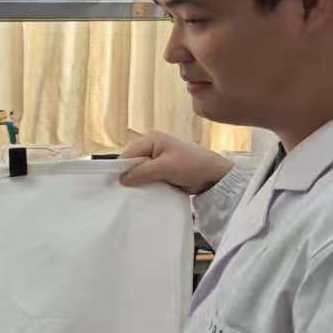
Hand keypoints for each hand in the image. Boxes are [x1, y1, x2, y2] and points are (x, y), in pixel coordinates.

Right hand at [120, 131, 234, 195]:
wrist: (216, 176)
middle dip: (129, 176)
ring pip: (139, 171)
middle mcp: (153, 147)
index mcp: (152, 139)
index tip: (116, 185)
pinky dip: (145, 184)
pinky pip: (147, 177)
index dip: (120, 168)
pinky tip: (144, 192)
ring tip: (134, 193)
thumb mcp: (166, 168)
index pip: (127, 153)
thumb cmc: (193, 166)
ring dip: (138, 182)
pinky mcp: (163, 169)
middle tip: (125, 191)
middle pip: (132, 162)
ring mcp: (158, 159)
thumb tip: (121, 179)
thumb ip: (142, 172)